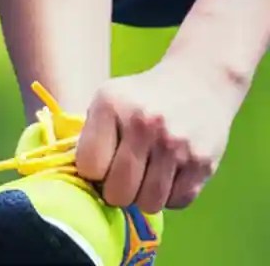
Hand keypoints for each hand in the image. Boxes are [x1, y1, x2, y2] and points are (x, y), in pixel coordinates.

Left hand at [76, 59, 245, 212]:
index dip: (91, 173)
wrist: (197, 81)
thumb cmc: (140, 97)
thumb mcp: (105, 101)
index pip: (89, 166)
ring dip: (142, 198)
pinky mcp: (204, 162)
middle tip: (119, 180)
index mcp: (111, 106)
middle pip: (118, 192)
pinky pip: (178, 201)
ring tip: (142, 180)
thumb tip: (81, 182)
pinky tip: (165, 178)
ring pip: (149, 202)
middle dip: (114, 192)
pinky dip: (169, 197)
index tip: (98, 165)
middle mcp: (144, 124)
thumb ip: (89, 136)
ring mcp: (176, 145)